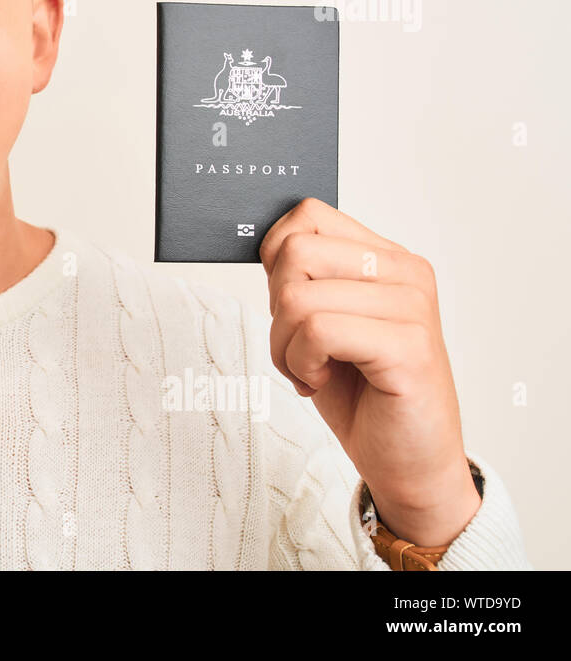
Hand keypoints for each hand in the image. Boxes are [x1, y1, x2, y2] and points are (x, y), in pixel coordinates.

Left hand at [258, 197, 479, 547]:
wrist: (409, 461)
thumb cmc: (363, 392)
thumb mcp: (322, 320)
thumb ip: (304, 278)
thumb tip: (263, 242)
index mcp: (387, 257)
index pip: (308, 215)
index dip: (275, 261)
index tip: (289, 307)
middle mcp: (406, 272)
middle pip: (295, 253)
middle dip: (276, 309)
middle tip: (300, 348)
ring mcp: (412, 307)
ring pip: (298, 297)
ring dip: (285, 346)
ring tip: (312, 369)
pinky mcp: (408, 346)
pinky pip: (317, 331)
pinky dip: (301, 363)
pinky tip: (322, 381)